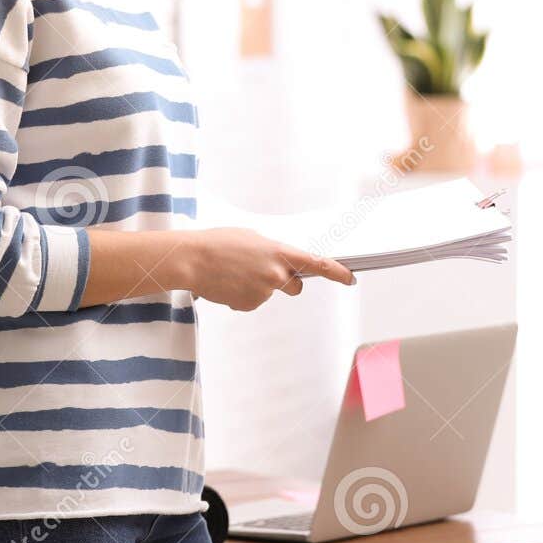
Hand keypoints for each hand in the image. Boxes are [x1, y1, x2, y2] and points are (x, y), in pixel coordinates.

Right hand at [181, 227, 355, 311]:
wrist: (192, 260)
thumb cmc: (219, 242)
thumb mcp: (252, 237)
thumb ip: (272, 250)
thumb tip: (280, 262)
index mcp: (280, 252)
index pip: (319, 265)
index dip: (338, 273)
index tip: (350, 279)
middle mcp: (277, 275)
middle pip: (296, 287)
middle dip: (286, 283)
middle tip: (263, 272)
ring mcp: (263, 293)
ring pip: (269, 294)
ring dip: (257, 286)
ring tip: (234, 273)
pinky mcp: (249, 305)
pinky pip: (252, 301)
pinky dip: (243, 295)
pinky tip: (228, 283)